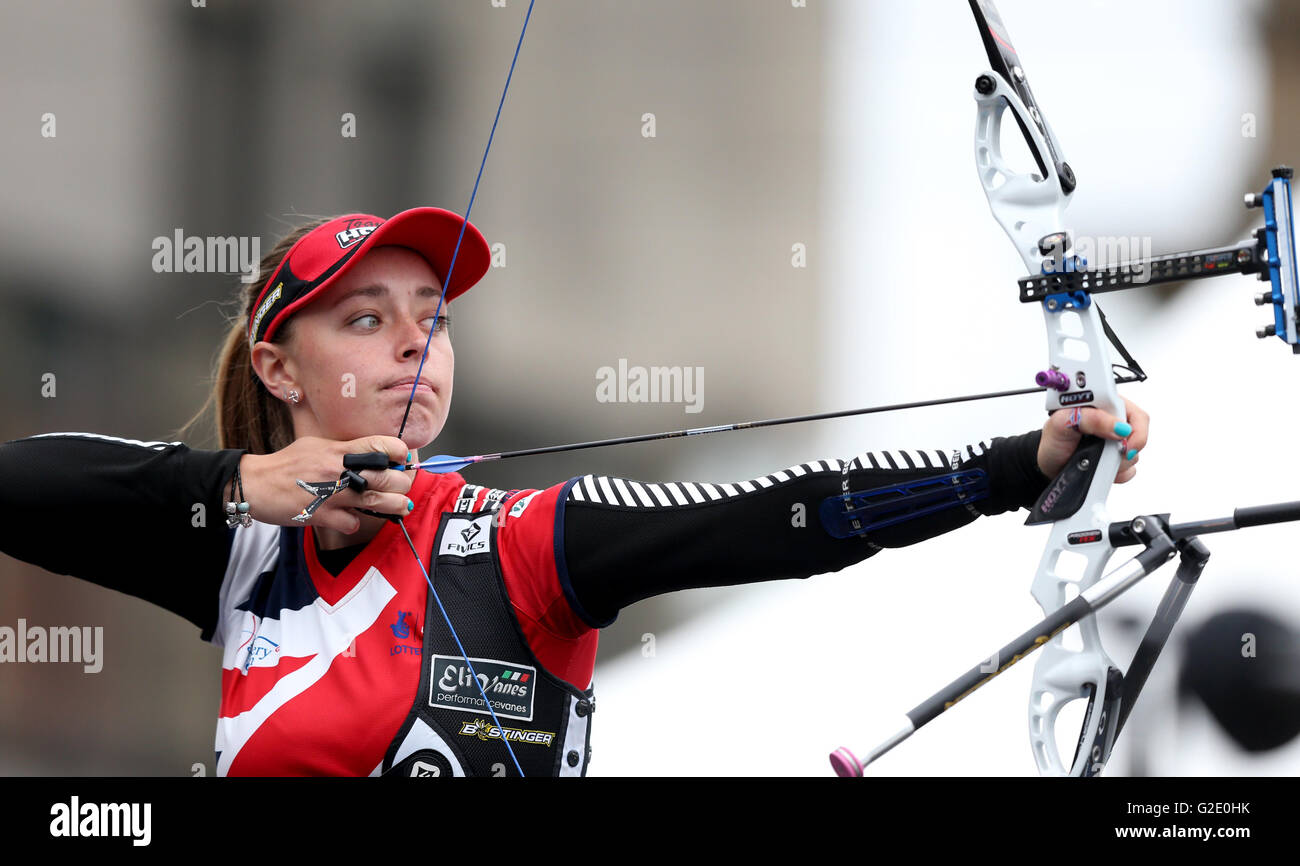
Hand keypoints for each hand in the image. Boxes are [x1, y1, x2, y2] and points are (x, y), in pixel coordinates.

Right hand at [237, 435, 413, 533]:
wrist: (254, 483)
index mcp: (339, 449)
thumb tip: (375, 454)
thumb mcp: (317, 445)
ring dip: (393, 505)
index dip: (398, 453)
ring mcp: (331, 493)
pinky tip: (350, 518)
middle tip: (399, 487)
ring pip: (378, 501)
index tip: (400, 461)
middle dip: (401, 484)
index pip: (382, 445)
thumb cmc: (288, 464)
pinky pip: (352, 522)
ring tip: (398, 506)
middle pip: (387, 477)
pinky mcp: (321, 515)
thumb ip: (345, 449)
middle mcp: (338, 470)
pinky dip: (355, 522)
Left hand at [1037, 397, 1148, 483]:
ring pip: (1134, 456)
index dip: (1134, 430)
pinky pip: (1129, 471)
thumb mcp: (1062, 422)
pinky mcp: (1116, 460)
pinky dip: (1115, 473)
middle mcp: (1115, 422)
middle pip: (1139, 436)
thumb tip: (1120, 427)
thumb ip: (1091, 418)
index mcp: (1105, 404)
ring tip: (1092, 457)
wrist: (1049, 463)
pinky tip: (1098, 467)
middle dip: (1122, 449)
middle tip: (1102, 452)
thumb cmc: (1054, 439)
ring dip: (1115, 462)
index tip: (1119, 441)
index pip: (1136, 414)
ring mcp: (1117, 443)